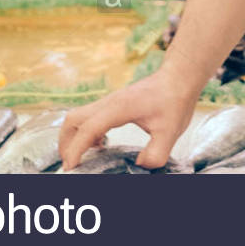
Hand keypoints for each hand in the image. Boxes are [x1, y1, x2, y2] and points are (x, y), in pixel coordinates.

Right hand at [59, 68, 197, 169]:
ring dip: (73, 136)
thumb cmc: (174, 101)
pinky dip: (84, 132)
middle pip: (73, 120)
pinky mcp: (113, 103)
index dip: (76, 150)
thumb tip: (139, 166)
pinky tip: (99, 145)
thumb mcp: (170, 132)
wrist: (178, 78)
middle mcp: (108, 103)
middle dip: (66, 143)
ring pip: (78, 116)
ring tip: (81, 157)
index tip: (71, 168)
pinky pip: (89, 116)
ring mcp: (109, 102)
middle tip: (71, 164)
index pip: (88, 129)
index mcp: (118, 108)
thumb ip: (155, 154)